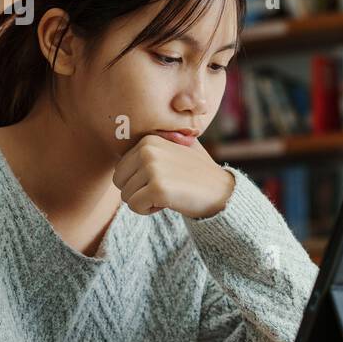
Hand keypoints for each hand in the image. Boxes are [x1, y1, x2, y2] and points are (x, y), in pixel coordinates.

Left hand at [113, 133, 234, 218]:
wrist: (222, 191)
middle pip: (120, 182)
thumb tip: (127, 131)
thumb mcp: (177, 148)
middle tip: (164, 188)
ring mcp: (153, 168)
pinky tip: (169, 202)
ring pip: (126, 196)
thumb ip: (154, 144)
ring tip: (169, 193)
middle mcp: (148, 150)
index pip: (121, 169)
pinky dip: (149, 210)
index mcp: (148, 139)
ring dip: (145, 201)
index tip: (163, 178)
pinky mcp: (158, 188)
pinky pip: (135, 207)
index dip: (139, 180)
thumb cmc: (198, 172)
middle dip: (137, 191)